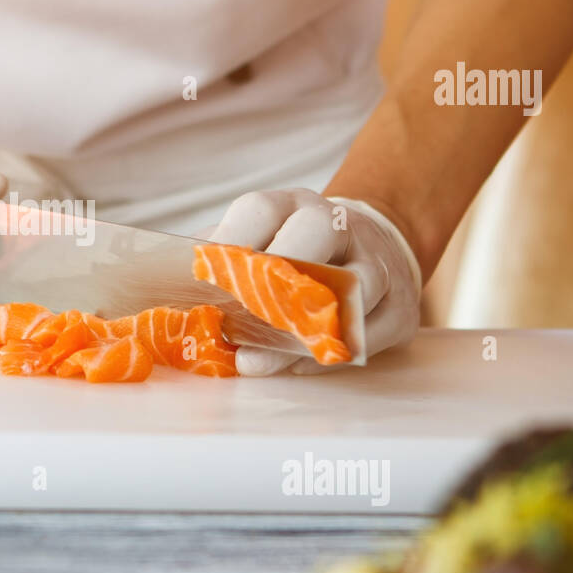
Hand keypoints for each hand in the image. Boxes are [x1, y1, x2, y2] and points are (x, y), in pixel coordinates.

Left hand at [204, 189, 421, 374]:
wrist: (374, 249)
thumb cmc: (296, 255)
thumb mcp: (259, 244)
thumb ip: (221, 263)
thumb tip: (172, 295)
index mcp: (293, 206)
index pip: (262, 209)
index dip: (230, 241)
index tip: (203, 277)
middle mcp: (341, 225)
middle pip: (317, 232)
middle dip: (276, 274)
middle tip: (237, 316)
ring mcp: (378, 264)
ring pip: (351, 289)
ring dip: (298, 330)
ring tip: (254, 360)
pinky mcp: (399, 309)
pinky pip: (367, 336)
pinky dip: (327, 356)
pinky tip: (292, 366)